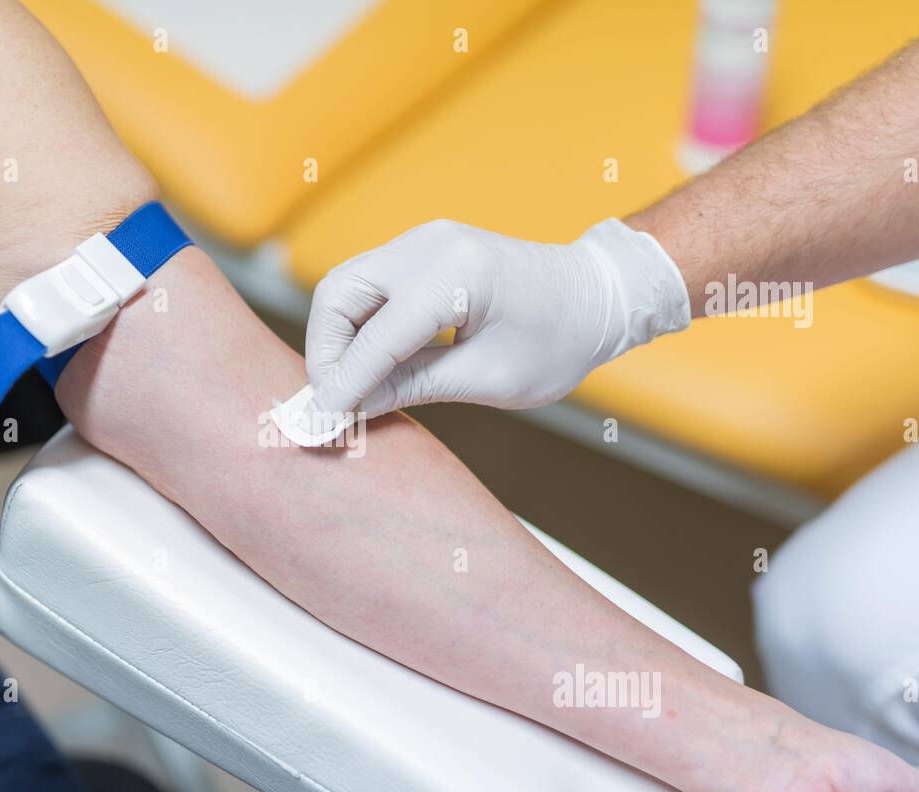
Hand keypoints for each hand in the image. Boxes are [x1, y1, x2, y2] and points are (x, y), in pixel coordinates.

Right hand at [304, 218, 690, 417]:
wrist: (595, 296)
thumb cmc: (558, 340)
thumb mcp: (488, 380)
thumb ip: (412, 387)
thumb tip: (349, 407)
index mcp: (458, 275)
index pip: (376, 336)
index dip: (344, 384)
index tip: (323, 422)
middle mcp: (429, 244)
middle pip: (337, 294)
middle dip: (325, 352)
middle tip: (334, 402)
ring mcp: (421, 242)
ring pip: (344, 287)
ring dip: (336, 340)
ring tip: (350, 388)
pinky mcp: (418, 251)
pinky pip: (367, 287)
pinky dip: (357, 327)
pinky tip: (370, 365)